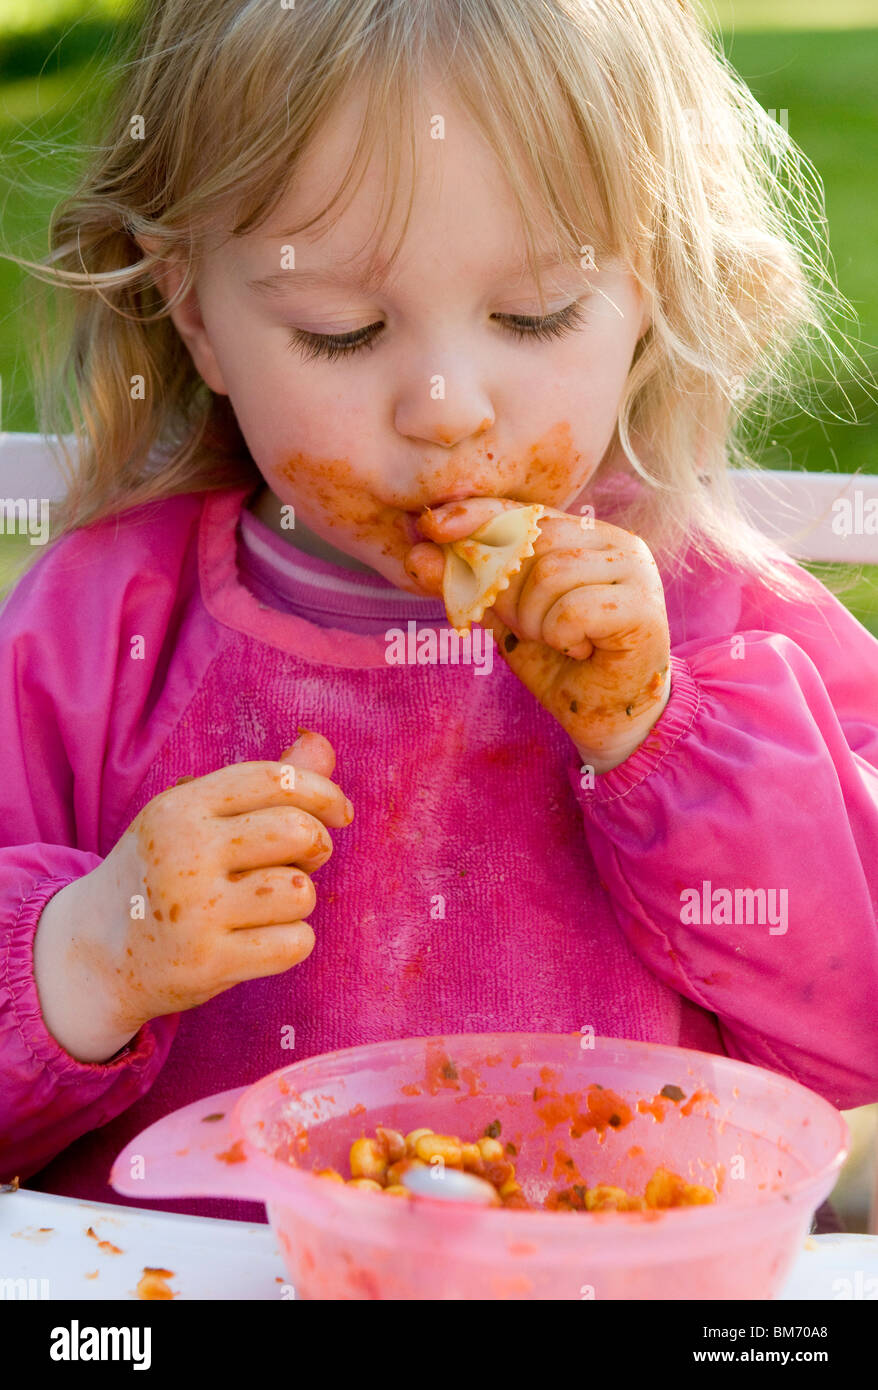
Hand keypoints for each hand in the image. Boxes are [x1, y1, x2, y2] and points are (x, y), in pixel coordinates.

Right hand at [33, 731, 352, 1060]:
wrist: (96, 955)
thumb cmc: (162, 875)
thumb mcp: (195, 819)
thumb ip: (261, 786)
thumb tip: (323, 747)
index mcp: (181, 807)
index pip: (274, 778)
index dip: (323, 791)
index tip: (339, 812)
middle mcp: (185, 854)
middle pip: (296, 830)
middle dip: (315, 845)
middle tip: (298, 862)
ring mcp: (194, 911)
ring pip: (300, 891)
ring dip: (298, 899)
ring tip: (266, 906)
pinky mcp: (206, 962)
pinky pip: (294, 943)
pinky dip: (292, 942)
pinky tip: (262, 940)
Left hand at [408, 499, 670, 773]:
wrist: (603, 717)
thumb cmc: (559, 663)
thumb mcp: (505, 618)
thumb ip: (471, 584)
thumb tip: (418, 554)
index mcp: (585, 535)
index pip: (523, 511)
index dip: (477, 515)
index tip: (430, 524)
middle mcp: (616, 541)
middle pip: (532, 542)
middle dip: (509, 591)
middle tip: (529, 629)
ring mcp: (635, 570)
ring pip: (550, 574)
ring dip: (536, 620)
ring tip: (557, 641)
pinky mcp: (643, 607)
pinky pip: (573, 609)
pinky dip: (561, 636)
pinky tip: (581, 650)